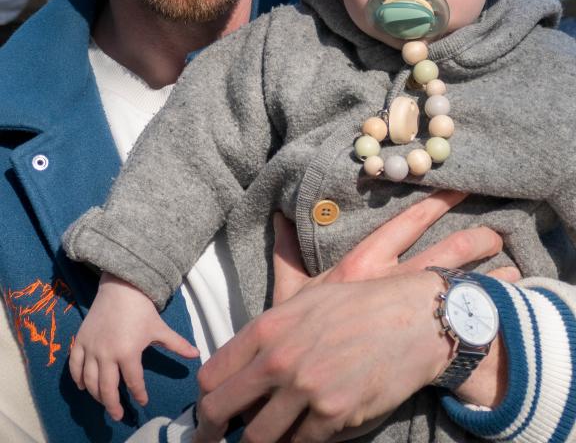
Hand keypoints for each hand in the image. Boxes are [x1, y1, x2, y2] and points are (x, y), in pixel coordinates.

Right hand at [69, 273, 197, 420]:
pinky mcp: (81, 340)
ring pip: (89, 381)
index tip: (142, 401)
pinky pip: (74, 365)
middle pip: (107, 389)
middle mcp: (107, 354)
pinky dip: (77, 379)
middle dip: (113, 405)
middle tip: (118, 415)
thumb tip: (197, 355)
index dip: (139, 394)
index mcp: (128, 353)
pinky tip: (82, 387)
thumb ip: (177, 344)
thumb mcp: (160, 328)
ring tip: (103, 402)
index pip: (133, 382)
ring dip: (95, 395)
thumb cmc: (142, 309)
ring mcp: (92, 348)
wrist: (121, 287)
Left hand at [195, 191, 516, 442]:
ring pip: (258, 438)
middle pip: (221, 409)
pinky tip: (296, 439)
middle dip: (211, 430)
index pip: (213, 373)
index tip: (206, 412)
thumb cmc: (359, 305)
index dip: (204, 398)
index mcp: (269, 327)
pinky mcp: (334, 415)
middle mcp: (280, 359)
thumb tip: (246, 351)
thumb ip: (270, 326)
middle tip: (210, 440)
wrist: (414, 318)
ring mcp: (306, 389)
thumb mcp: (308, 297)